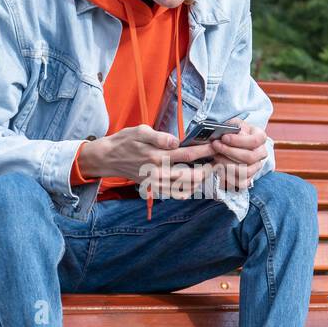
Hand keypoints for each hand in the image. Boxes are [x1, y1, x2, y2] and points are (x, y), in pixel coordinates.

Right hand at [78, 124, 210, 186]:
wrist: (109, 158)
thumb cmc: (126, 141)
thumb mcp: (139, 131)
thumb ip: (158, 137)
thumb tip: (175, 141)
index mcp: (157, 156)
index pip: (188, 155)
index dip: (205, 151)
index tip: (216, 146)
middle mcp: (159, 173)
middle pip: (192, 175)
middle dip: (208, 168)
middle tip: (218, 161)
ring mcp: (157, 183)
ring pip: (186, 187)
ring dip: (201, 180)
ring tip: (209, 169)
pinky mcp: (155, 189)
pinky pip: (176, 194)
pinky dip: (189, 190)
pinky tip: (195, 181)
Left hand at [205, 118, 267, 191]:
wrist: (234, 142)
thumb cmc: (234, 133)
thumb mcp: (234, 124)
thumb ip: (232, 128)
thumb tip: (224, 133)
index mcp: (261, 138)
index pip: (254, 141)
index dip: (238, 141)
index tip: (224, 138)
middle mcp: (261, 153)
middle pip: (249, 157)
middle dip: (229, 152)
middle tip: (215, 145)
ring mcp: (256, 167)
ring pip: (245, 171)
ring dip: (227, 164)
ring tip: (216, 156)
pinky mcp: (249, 178)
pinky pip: (241, 182)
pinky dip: (229, 177)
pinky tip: (219, 169)